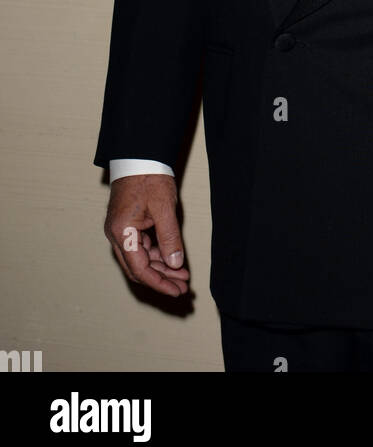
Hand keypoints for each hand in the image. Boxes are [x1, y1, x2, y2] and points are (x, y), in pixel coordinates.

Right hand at [104, 174, 189, 297]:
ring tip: (182, 275)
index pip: (140, 269)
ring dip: (160, 268)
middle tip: (183, 287)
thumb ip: (169, 238)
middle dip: (161, 279)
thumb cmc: (149, 178)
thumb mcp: (164, 208)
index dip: (159, 283)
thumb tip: (175, 264)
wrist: (139, 155)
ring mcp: (120, 231)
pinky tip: (172, 259)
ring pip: (140, 259)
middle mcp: (117, 235)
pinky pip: (140, 248)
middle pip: (138, 269)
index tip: (176, 291)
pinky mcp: (127, 225)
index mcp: (122, 233)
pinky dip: (156, 255)